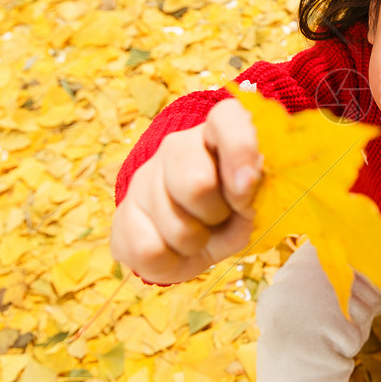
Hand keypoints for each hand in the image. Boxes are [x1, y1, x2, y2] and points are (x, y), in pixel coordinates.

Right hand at [111, 98, 262, 283]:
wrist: (195, 238)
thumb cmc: (234, 211)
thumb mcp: (255, 203)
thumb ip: (257, 194)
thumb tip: (246, 191)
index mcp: (218, 133)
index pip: (226, 118)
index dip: (240, 149)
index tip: (250, 185)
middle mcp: (178, 146)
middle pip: (195, 182)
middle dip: (217, 214)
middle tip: (222, 217)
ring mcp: (145, 178)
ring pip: (174, 225)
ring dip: (196, 242)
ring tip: (199, 233)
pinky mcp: (123, 214)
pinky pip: (147, 250)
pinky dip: (169, 262)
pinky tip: (175, 250)